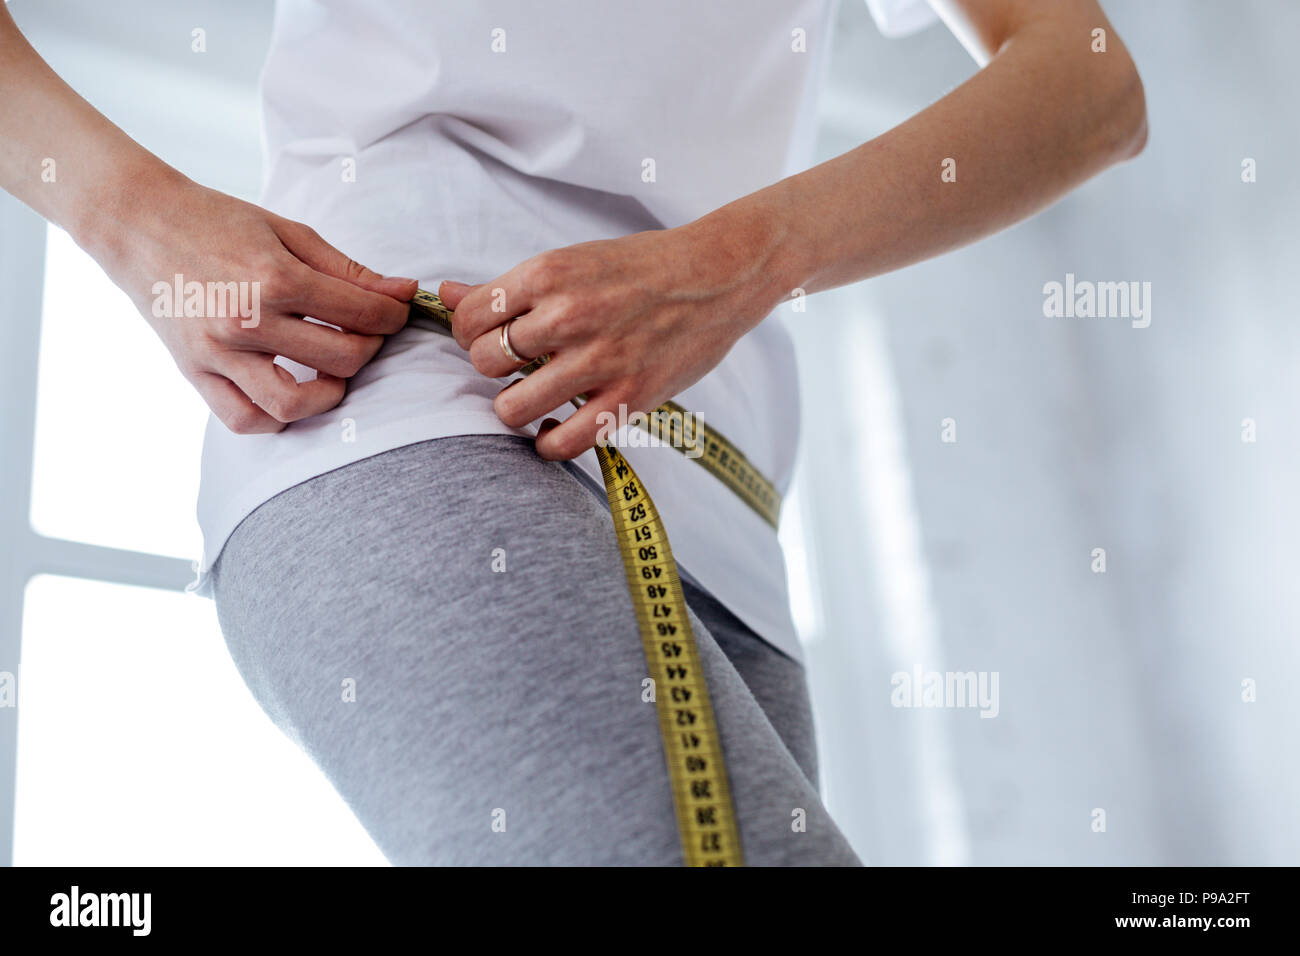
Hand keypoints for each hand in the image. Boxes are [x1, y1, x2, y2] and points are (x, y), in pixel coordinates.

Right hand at [91, 173, 415, 433]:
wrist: (138, 224)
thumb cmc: (217, 222)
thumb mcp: (288, 231)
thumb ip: (349, 269)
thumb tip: (404, 292)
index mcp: (276, 279)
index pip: (362, 315)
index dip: (393, 316)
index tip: (395, 311)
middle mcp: (248, 322)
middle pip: (341, 361)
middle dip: (369, 349)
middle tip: (366, 335)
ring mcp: (218, 353)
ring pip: (293, 405)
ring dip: (329, 395)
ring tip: (332, 372)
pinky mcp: (195, 372)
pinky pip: (244, 419)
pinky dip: (274, 418)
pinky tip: (290, 392)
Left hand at [438, 216, 782, 459]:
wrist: (717, 277)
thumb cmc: (641, 268)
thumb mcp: (571, 261)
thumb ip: (506, 286)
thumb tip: (444, 295)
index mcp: (549, 274)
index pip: (469, 319)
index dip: (470, 333)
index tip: (490, 337)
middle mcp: (568, 316)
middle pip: (484, 363)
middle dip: (491, 369)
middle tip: (515, 367)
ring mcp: (598, 361)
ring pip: (511, 408)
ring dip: (513, 408)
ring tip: (530, 398)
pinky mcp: (627, 398)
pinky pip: (562, 442)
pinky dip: (547, 443)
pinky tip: (552, 429)